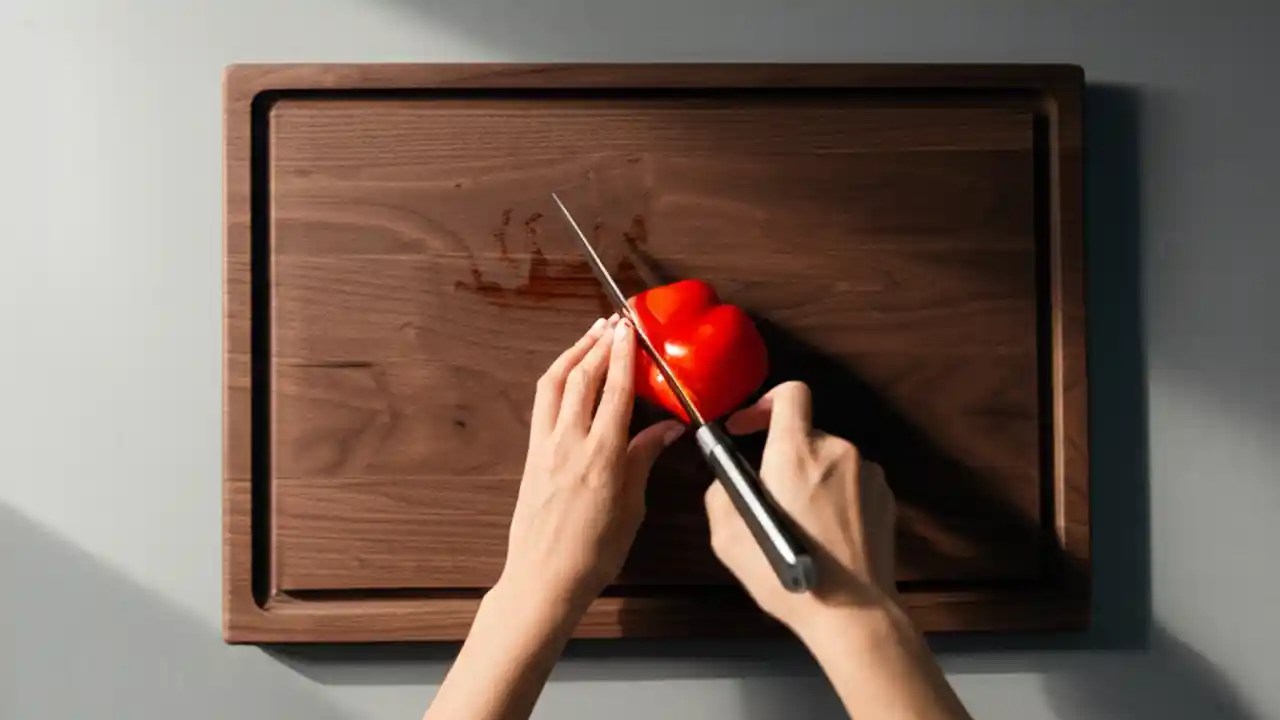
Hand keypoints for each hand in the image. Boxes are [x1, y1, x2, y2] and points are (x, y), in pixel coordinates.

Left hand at [498, 316, 684, 610]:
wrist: (543, 579)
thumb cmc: (595, 552)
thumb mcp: (632, 507)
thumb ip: (644, 459)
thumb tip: (668, 428)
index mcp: (601, 456)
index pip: (614, 391)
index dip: (623, 355)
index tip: (631, 328)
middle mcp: (569, 443)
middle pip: (582, 378)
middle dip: (598, 344)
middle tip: (615, 322)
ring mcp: (545, 446)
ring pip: (555, 384)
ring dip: (573, 353)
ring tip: (591, 334)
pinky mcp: (531, 454)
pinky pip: (543, 404)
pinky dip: (557, 378)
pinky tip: (569, 371)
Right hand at [704, 381, 896, 634]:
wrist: (853, 612)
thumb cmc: (786, 575)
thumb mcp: (727, 538)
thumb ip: (722, 491)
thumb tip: (729, 475)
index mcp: (796, 452)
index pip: (790, 394)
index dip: (765, 404)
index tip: (748, 429)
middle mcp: (836, 451)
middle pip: (805, 435)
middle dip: (785, 458)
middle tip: (771, 499)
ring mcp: (867, 473)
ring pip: (829, 461)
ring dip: (812, 480)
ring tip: (803, 526)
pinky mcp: (885, 497)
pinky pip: (852, 482)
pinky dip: (837, 497)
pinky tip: (829, 535)